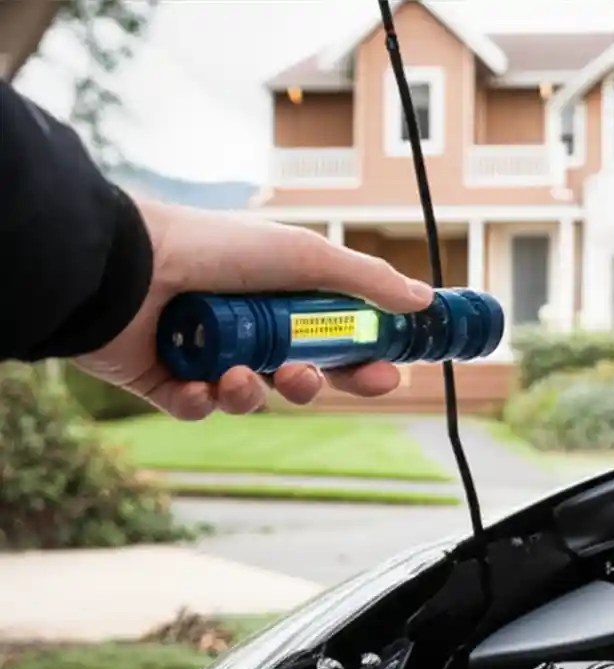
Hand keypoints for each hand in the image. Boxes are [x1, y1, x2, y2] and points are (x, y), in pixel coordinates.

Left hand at [74, 195, 433, 419]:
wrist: (127, 265)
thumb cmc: (216, 248)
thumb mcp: (307, 256)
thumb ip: (367, 281)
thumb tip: (422, 300)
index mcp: (281, 297)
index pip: (337, 338)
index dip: (365, 360)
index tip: (390, 373)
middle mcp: (248, 327)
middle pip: (303, 374)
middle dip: (318, 383)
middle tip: (321, 380)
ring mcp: (207, 356)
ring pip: (253, 397)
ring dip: (256, 392)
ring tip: (238, 374)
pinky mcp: (166, 381)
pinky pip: (200, 410)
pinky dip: (204, 402)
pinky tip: (200, 384)